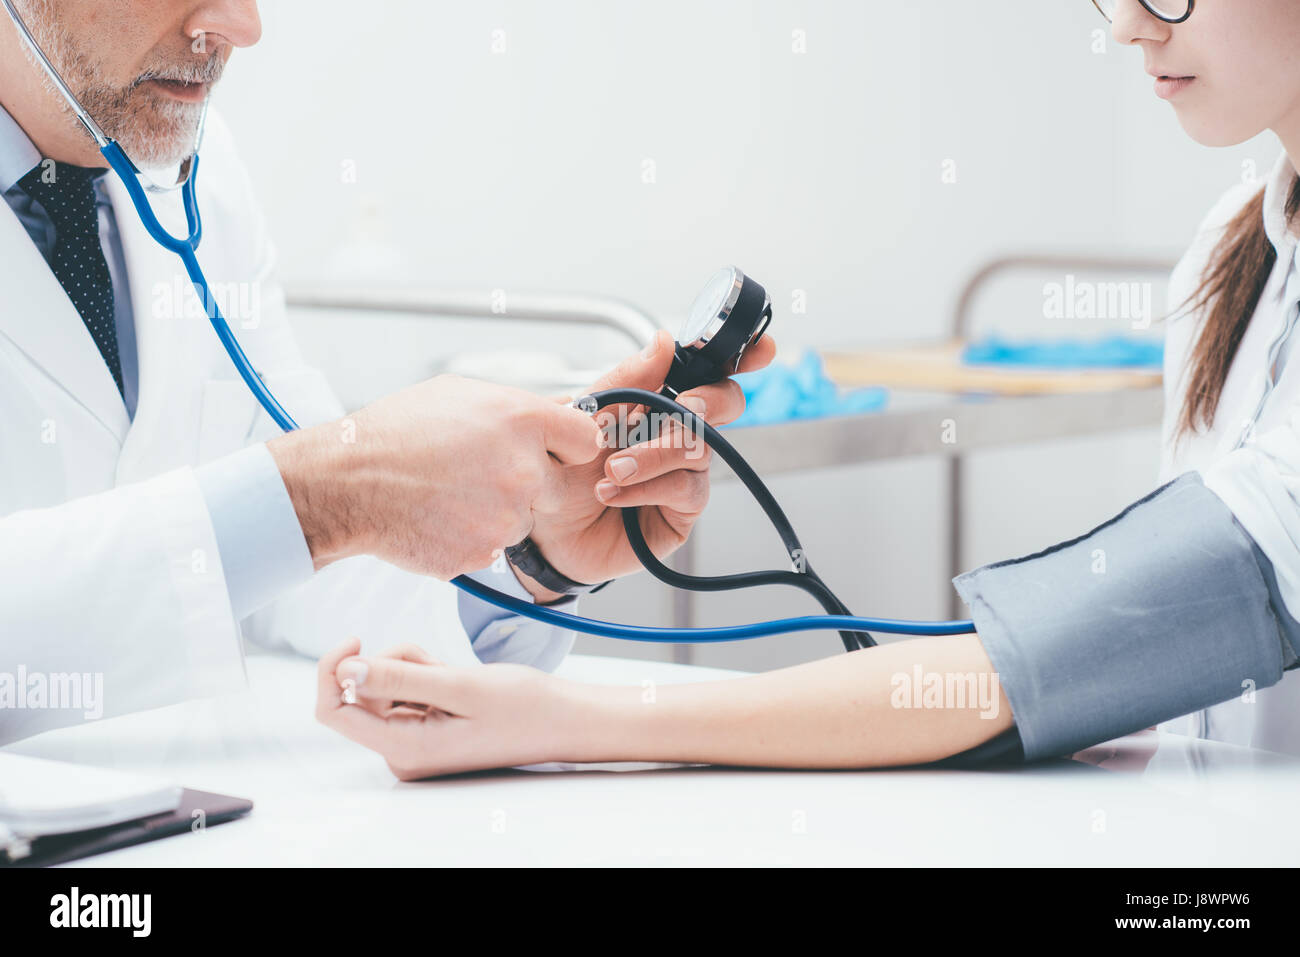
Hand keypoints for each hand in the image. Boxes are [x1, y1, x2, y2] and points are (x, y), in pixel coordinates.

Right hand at [267, 375, 600, 579]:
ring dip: (496, 512)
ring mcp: (506, 518)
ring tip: (449, 492)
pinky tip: (439, 516)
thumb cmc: (398, 432)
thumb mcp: (460, 394)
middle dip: (527, 482)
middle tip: (478, 473)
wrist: (348, 483)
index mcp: (522, 421)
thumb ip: (518, 408)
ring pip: (521, 520)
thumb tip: (559, 411)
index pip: (587, 439)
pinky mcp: (485, 554)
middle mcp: (523, 470)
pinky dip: (471, 537)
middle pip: (554, 485)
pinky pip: (493, 547)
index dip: (569, 445)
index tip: (554, 449)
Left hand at [315, 638, 582, 778]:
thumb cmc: (523, 706)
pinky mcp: (425, 732)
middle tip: (434, 661)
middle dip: (389, 664)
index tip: (358, 638)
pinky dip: (423, 677)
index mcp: (405, 748)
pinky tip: (455, 682)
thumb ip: (399, 679)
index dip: (334, 669)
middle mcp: (402, 753)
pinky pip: (403, 696)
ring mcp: (413, 745)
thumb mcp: (459, 685)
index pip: (334, 711)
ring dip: (411, 669)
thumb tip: (345, 669)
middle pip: (360, 694)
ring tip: (452, 673)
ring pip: (383, 690)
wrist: (563, 720)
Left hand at [521, 329, 775, 587]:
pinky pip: (685, 489)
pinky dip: (648, 486)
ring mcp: (684, 472)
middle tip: (680, 407)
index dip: (741, 356)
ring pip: (698, 448)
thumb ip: (624, 380)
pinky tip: (614, 493)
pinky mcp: (682, 511)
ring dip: (654, 455)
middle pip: (725, 404)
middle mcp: (679, 433)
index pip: (706, 370)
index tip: (763, 350)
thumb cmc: (562, 469)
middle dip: (707, 402)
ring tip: (612, 470)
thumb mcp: (582, 416)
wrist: (543, 529)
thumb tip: (664, 341)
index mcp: (657, 400)